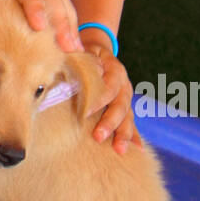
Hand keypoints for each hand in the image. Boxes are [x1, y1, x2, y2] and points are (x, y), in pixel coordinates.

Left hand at [80, 39, 142, 155]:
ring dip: (123, 134)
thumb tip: (62, 56)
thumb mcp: (79, 50)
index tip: (86, 112)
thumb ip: (74, 53)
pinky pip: (131, 122)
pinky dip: (134, 136)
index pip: (109, 86)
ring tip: (118, 150)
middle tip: (98, 136)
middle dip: (110, 122)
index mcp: (114, 69)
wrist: (96, 51)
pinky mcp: (125, 108)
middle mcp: (123, 84)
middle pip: (120, 104)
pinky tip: (137, 149)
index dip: (99, 99)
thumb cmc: (83, 53)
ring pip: (128, 116)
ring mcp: (126, 97)